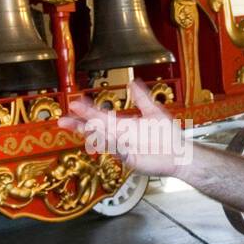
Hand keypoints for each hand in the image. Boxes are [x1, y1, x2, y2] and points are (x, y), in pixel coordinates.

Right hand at [58, 77, 189, 176]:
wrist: (180, 154)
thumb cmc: (167, 136)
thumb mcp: (153, 111)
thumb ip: (142, 98)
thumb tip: (133, 82)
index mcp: (123, 126)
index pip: (100, 117)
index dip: (87, 111)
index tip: (74, 104)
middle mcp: (120, 138)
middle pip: (96, 131)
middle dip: (80, 126)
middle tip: (63, 121)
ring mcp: (124, 150)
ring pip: (105, 141)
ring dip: (95, 135)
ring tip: (84, 127)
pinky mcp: (132, 160)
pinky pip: (120, 153)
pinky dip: (115, 146)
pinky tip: (109, 139)